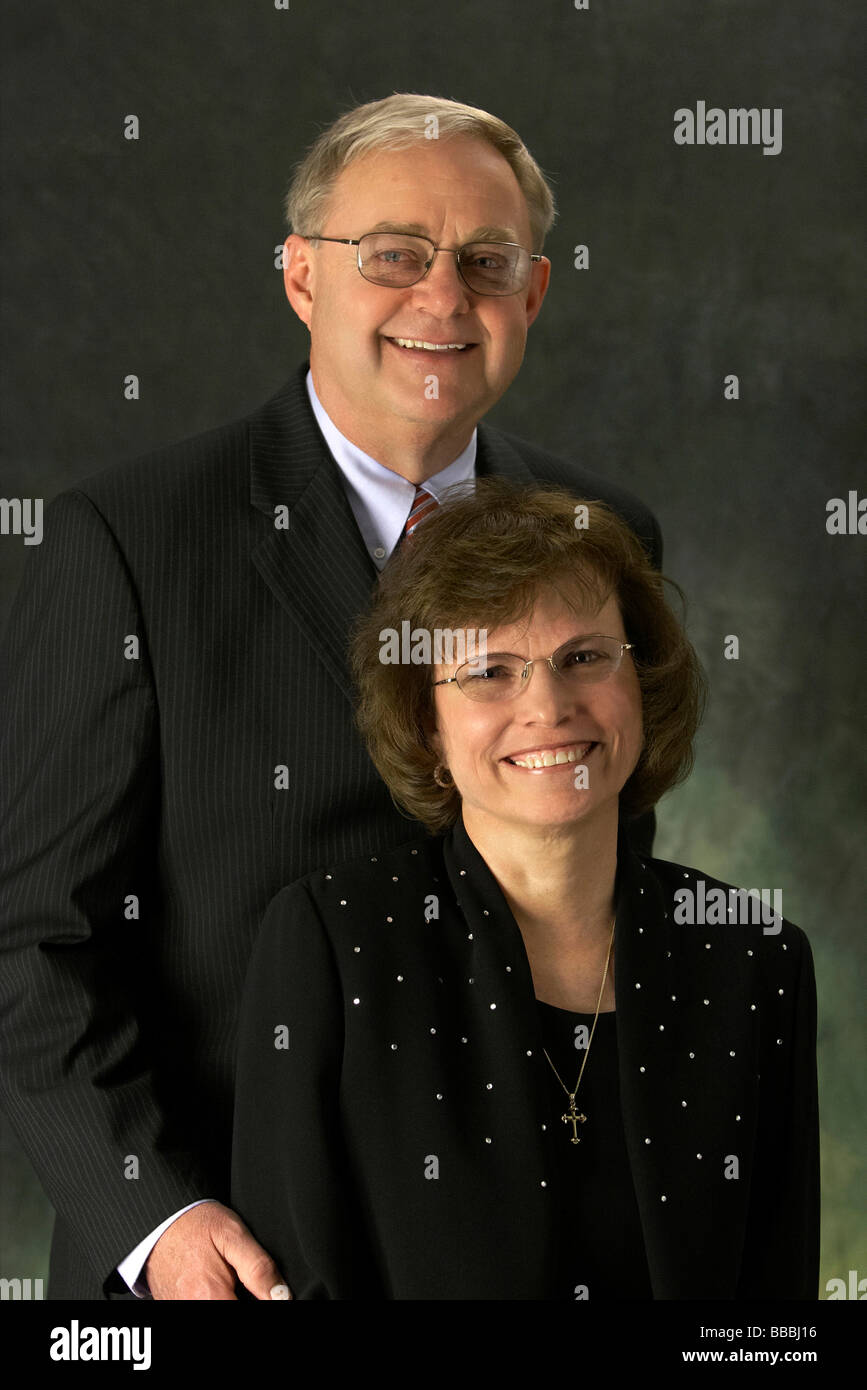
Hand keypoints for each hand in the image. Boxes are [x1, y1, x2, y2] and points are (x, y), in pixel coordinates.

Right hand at [144, 1202, 291, 1299]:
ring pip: (220, 1310)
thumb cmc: (194, 1224)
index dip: (264, 1302)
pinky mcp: (175, 1309)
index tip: (266, 1292)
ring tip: (230, 1281)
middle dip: (248, 1299)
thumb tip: (282, 1296)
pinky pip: (202, 1307)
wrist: (158, 1221)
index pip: (250, 1313)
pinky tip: (219, 1285)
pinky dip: (218, 1297)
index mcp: (211, 1296)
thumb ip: (259, 1268)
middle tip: (244, 1281)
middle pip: (234, 1315)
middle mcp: (193, 1310)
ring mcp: (181, 1310)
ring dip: (230, 1298)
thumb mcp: (233, 1234)